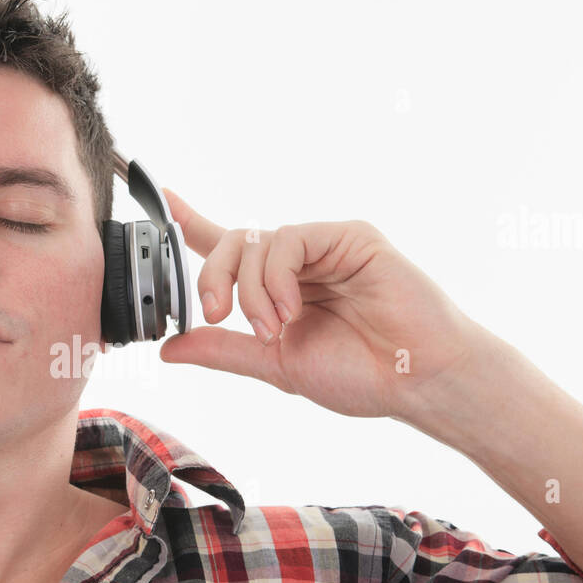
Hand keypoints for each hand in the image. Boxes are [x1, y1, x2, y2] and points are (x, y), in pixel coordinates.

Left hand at [158, 188, 494, 422]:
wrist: (417, 381)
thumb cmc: (361, 374)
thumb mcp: (275, 364)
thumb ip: (224, 350)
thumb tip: (170, 347)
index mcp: (282, 289)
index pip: (230, 248)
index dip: (195, 224)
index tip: (165, 200)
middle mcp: (301, 263)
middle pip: (233, 244)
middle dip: (211, 277)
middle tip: (214, 314)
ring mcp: (326, 246)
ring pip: (257, 242)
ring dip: (250, 290)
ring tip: (273, 329)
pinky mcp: (350, 236)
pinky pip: (290, 239)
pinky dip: (276, 277)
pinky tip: (292, 310)